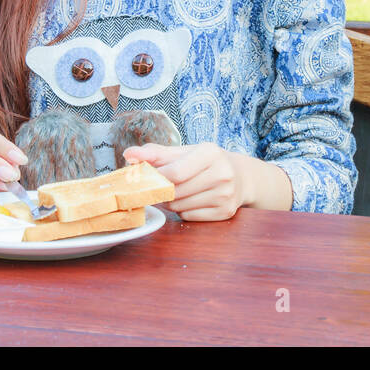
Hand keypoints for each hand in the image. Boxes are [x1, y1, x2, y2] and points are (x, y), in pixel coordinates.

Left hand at [121, 142, 247, 220]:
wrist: (240, 176)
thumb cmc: (205, 162)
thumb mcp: (184, 152)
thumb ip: (155, 153)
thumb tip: (129, 154)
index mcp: (211, 153)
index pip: (175, 172)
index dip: (156, 178)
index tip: (146, 178)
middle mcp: (222, 174)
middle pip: (176, 191)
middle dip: (162, 190)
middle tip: (158, 187)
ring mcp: (225, 195)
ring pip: (180, 206)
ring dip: (170, 202)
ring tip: (176, 192)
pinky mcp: (224, 212)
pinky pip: (189, 217)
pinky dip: (183, 211)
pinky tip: (189, 201)